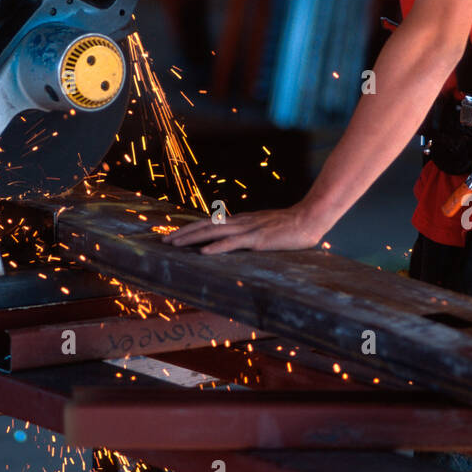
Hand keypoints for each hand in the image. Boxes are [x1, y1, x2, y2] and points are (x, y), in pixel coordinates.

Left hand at [166, 202, 328, 254]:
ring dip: (191, 239)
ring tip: (174, 245)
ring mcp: (247, 229)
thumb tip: (237, 241)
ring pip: (213, 232)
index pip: (210, 223)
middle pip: (204, 225)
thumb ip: (250, 234)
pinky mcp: (257, 239)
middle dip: (182, 233)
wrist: (309, 218)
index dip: (190, 229)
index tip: (173, 235)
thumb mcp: (264, 229)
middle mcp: (240, 222)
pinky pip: (233, 243)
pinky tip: (204, 252)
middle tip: (163, 240)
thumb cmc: (289, 227)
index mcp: (241, 220)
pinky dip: (217, 247)